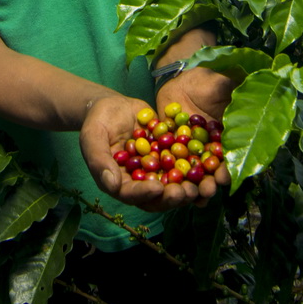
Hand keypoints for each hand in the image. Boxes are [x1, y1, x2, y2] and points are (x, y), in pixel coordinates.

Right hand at [79, 95, 206, 212]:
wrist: (113, 106)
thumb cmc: (98, 122)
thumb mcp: (92, 137)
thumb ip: (99, 160)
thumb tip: (112, 184)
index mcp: (118, 182)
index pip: (131, 194)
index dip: (144, 193)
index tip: (157, 188)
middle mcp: (139, 182)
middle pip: (157, 197)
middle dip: (172, 197)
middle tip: (186, 192)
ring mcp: (156, 171)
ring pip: (173, 185)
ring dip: (188, 187)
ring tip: (201, 185)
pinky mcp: (169, 158)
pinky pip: (183, 166)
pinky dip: (196, 168)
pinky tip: (210, 165)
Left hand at [155, 66, 235, 200]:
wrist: (180, 79)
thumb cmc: (209, 81)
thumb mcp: (227, 87)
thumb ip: (241, 100)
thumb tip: (260, 108)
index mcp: (227, 140)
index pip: (230, 159)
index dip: (228, 170)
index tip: (225, 177)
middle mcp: (210, 151)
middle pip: (211, 172)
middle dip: (210, 183)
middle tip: (207, 190)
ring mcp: (191, 153)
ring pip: (192, 174)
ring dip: (191, 186)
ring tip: (189, 194)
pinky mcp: (171, 150)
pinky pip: (171, 167)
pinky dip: (169, 178)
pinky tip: (168, 189)